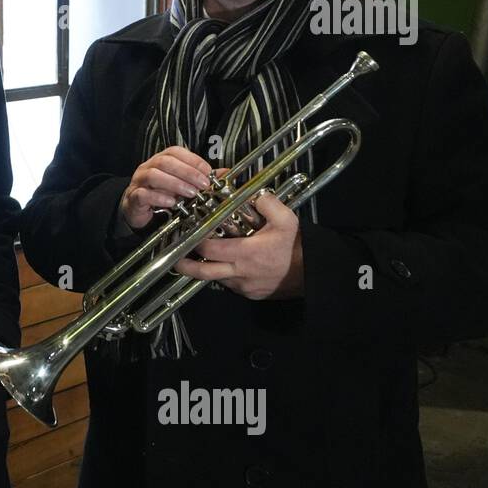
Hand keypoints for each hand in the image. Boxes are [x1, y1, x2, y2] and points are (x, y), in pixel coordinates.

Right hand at [120, 146, 213, 229]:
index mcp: (161, 160)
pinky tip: (171, 203)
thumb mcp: (183, 184)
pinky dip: (158, 197)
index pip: (176, 152)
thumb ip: (201, 178)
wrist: (137, 209)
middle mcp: (148, 167)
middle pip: (165, 162)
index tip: (208, 171)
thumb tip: (225, 173)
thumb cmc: (160, 193)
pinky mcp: (133, 197)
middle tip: (203, 184)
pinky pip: (143, 194)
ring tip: (191, 194)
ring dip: (175, 184)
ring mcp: (139, 181)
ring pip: (153, 175)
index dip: (193, 160)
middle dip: (188, 172)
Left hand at [172, 192, 304, 298]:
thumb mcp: (287, 219)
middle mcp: (240, 272)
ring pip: (214, 279)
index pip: (208, 250)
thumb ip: (267, 203)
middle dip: (185, 265)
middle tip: (175, 258)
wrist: (313, 273)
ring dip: (206, 269)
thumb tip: (253, 194)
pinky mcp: (248, 294)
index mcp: (245, 253)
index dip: (195, 242)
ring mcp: (243, 286)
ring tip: (200, 257)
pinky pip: (229, 285)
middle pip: (202, 273)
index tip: (188, 235)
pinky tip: (226, 264)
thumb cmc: (297, 247)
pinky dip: (224, 275)